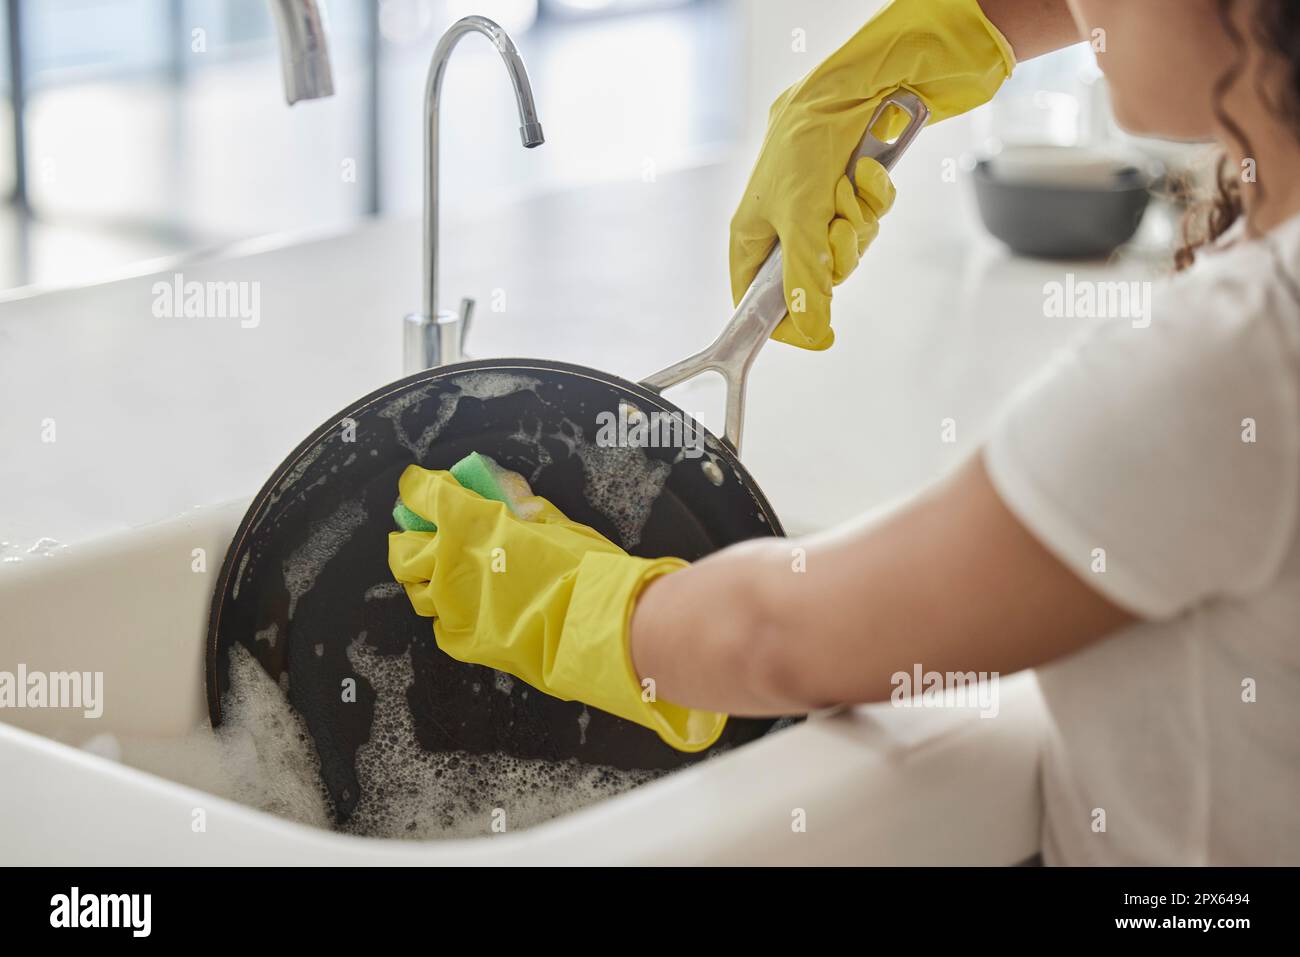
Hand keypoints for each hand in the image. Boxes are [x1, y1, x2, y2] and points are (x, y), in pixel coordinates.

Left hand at [387, 465, 727, 751]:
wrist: (597, 626)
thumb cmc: (584, 570)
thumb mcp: (558, 524)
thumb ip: (526, 510)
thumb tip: (516, 501)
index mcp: (470, 523)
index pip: (423, 496)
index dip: (418, 488)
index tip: (420, 487)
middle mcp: (450, 564)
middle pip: (402, 549)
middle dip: (409, 538)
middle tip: (423, 533)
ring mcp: (452, 607)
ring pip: (416, 590)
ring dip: (425, 578)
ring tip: (443, 574)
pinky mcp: (463, 642)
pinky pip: (441, 625)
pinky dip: (450, 615)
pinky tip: (469, 609)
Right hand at [729, 0, 1014, 349]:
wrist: (856, 86)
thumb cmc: (808, 142)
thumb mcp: (801, 222)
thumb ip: (806, 285)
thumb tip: (811, 336)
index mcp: (752, 234)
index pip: (757, 299)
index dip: (785, 318)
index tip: (813, 330)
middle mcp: (784, 225)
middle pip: (813, 276)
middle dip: (836, 254)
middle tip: (838, 229)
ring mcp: (819, 208)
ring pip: (848, 249)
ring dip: (859, 221)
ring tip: (850, 188)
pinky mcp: (852, 191)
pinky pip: (870, 218)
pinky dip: (874, 197)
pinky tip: (868, 171)